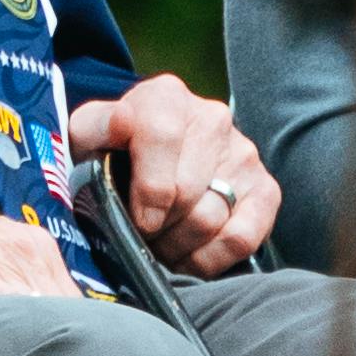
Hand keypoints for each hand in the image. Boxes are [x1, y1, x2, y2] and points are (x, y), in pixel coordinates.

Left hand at [68, 78, 279, 277]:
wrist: (153, 167)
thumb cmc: (114, 155)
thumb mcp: (89, 137)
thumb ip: (94, 127)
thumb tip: (122, 123)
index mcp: (166, 96)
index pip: (161, 135)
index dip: (147, 187)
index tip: (137, 216)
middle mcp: (211, 118)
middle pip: (185, 191)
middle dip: (155, 226)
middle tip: (141, 234)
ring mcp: (243, 154)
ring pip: (209, 219)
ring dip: (176, 246)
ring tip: (159, 244)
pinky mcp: (265, 190)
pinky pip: (241, 238)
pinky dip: (209, 259)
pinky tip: (188, 255)